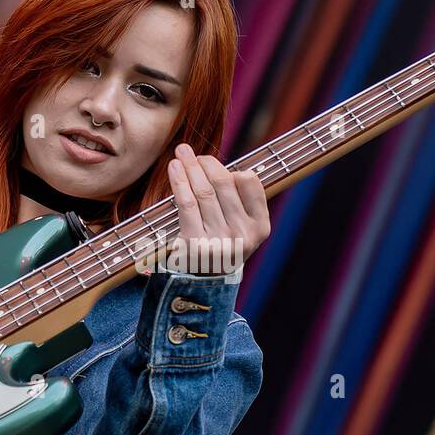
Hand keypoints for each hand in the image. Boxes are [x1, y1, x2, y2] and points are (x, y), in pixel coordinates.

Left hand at [166, 143, 270, 275]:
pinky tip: (174, 167)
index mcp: (260, 227)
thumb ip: (240, 199)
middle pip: (224, 184)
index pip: (250, 183)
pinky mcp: (196, 245)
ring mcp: (220, 241)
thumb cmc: (222, 243)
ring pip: (204, 192)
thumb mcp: (242, 226)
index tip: (213, 165)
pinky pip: (187, 204)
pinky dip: (179, 181)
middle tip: (191, 152)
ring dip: (191, 167)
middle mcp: (243, 235)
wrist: (204, 281)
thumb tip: (217, 164)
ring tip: (181, 152)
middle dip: (206, 162)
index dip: (231, 168)